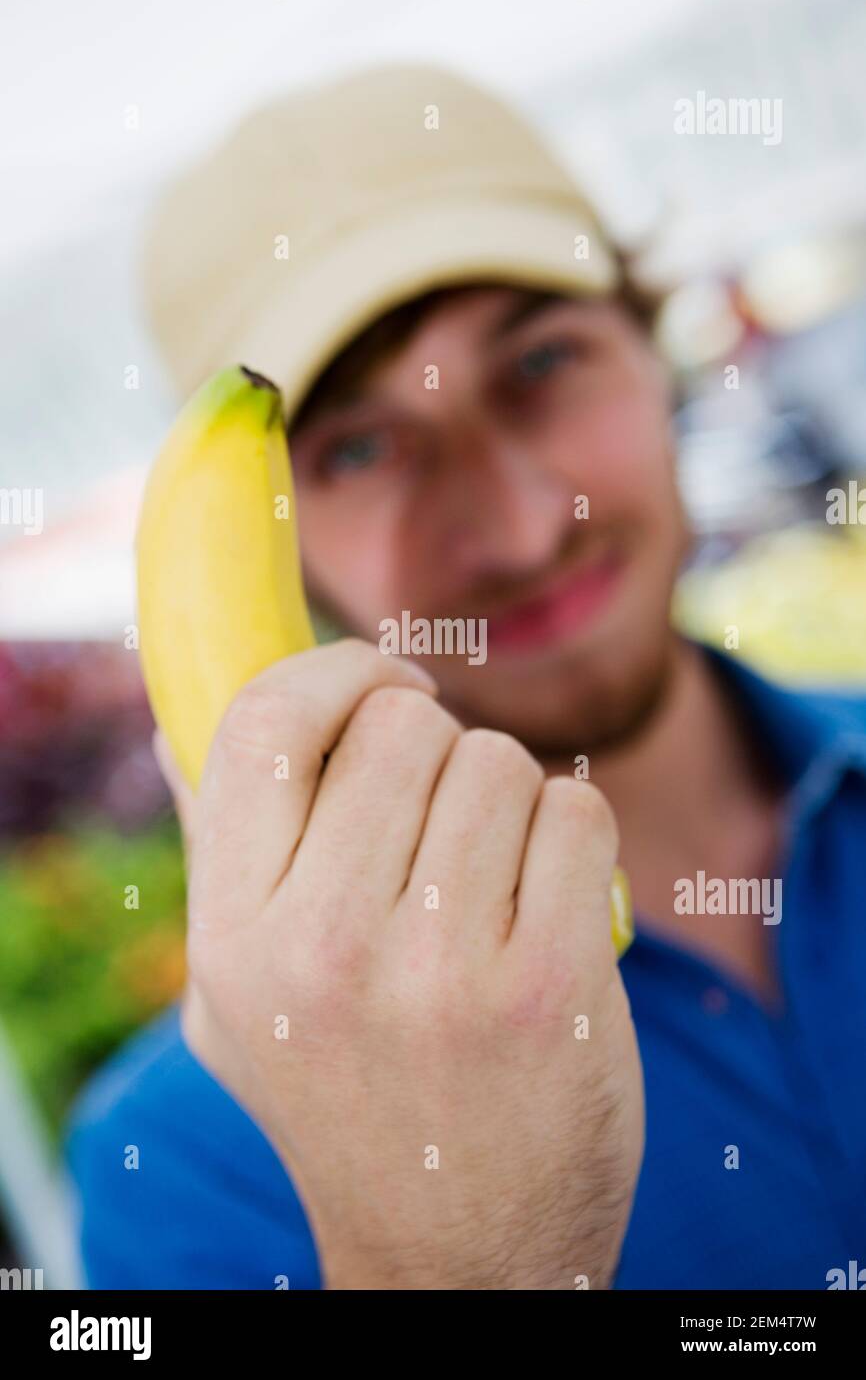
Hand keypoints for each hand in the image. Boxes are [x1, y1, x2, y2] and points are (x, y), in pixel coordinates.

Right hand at [160, 639, 643, 1289]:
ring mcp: (440, 972)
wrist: (457, 1253)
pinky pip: (575, 812)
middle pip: (401, 725)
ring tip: (493, 882)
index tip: (383, 681)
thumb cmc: (345, 1096)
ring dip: (508, 801)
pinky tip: (552, 906)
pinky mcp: (549, 986)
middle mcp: (324, 949)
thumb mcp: (238, 1001)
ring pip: (497, 761)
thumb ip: (215, 861)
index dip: (334, 671)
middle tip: (444, 821)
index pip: (262, 725)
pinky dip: (572, 839)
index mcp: (234, 939)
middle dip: (436, 748)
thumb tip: (173, 723)